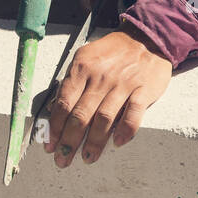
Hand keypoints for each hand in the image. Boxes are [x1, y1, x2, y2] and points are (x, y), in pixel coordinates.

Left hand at [43, 28, 171, 167]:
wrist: (147, 38)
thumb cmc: (113, 52)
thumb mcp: (86, 58)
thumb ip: (71, 83)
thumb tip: (54, 110)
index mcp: (82, 68)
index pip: (63, 103)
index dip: (55, 127)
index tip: (50, 144)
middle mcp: (100, 77)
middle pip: (80, 115)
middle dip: (69, 141)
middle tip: (63, 160)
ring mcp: (123, 84)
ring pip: (104, 119)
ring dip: (94, 142)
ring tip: (87, 158)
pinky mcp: (143, 89)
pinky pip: (133, 114)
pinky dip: (125, 131)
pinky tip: (117, 143)